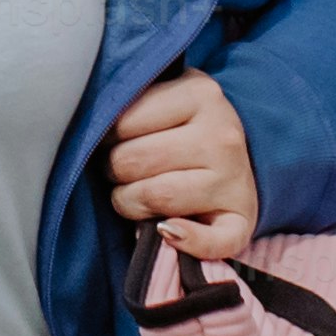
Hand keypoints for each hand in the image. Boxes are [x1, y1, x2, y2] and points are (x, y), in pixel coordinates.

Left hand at [106, 69, 258, 258]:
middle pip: (133, 161)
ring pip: (156, 198)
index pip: (122, 122)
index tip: (112, 139)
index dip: (104, 137)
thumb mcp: (162, 96)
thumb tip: (92, 131)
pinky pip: (214, 241)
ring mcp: (235, 179)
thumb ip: (129, 102)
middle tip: (121, 170)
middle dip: (114, 171)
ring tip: (133, 193)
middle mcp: (223, 135)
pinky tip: (166, 231)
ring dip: (130, 204)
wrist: (233, 153)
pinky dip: (188, 242)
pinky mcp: (242, 220)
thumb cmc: (180, 125)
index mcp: (201, 94)